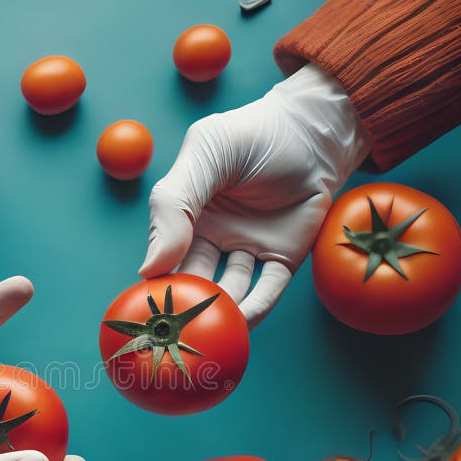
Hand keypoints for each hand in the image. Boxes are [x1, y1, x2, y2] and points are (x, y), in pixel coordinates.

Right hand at [141, 63, 370, 326]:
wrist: (313, 127)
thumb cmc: (252, 135)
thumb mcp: (204, 155)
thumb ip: (173, 206)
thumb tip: (148, 268)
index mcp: (185, 217)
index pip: (164, 258)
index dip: (156, 285)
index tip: (146, 310)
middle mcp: (212, 238)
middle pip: (195, 281)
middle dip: (186, 308)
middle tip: (177, 333)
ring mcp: (248, 250)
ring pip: (230, 291)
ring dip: (220, 312)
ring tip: (210, 332)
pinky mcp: (283, 259)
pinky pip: (268, 290)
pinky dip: (255, 308)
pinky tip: (242, 322)